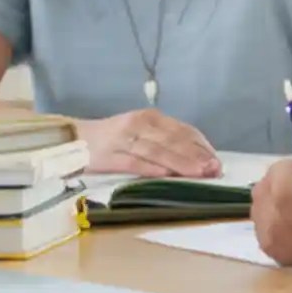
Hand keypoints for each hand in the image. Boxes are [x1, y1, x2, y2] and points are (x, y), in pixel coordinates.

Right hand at [76, 108, 220, 177]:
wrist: (74, 140)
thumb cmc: (114, 139)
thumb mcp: (142, 133)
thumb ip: (166, 141)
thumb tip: (198, 158)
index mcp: (151, 117)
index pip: (183, 130)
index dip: (202, 146)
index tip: (217, 160)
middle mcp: (140, 124)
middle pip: (173, 140)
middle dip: (196, 156)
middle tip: (213, 169)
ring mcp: (124, 140)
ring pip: (157, 151)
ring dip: (180, 162)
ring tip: (198, 173)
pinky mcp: (110, 156)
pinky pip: (134, 163)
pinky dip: (151, 168)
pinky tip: (166, 174)